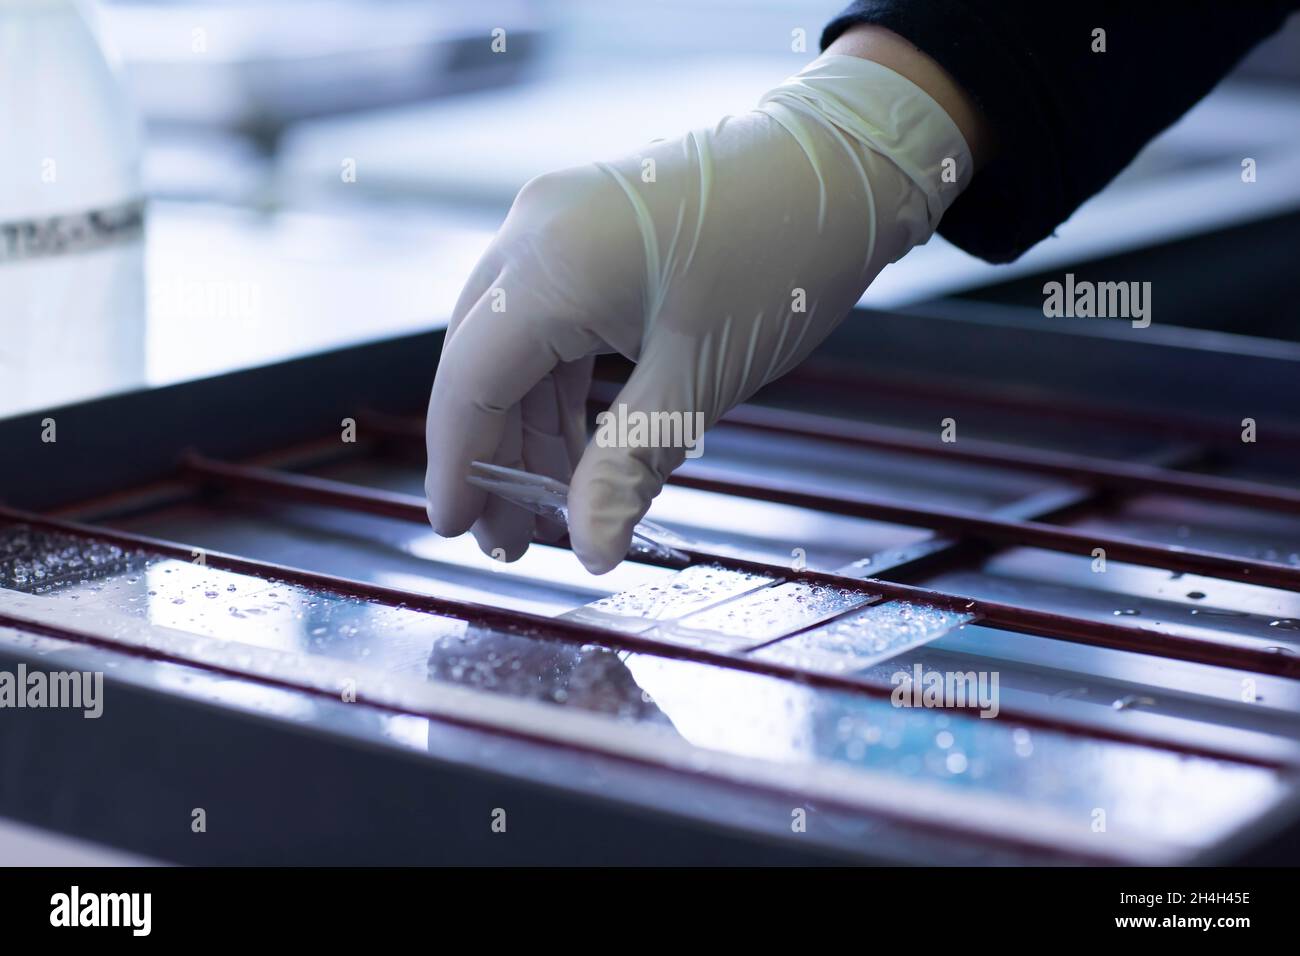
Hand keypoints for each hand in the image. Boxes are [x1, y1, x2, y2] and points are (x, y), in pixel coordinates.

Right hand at [425, 53, 971, 572]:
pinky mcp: (585, 227)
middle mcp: (534, 231)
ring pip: (513, 345)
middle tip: (512, 536)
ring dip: (526, 424)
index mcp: (551, 263)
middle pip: (480, 364)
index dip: (457, 466)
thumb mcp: (701, 377)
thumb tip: (591, 551)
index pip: (469, 383)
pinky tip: (577, 442)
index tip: (454, 531)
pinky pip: (548, 318)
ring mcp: (557, 222)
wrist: (844, 166)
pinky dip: (558, 384)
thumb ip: (628, 467)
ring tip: (551, 502)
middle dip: (492, 454)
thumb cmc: (783, 258)